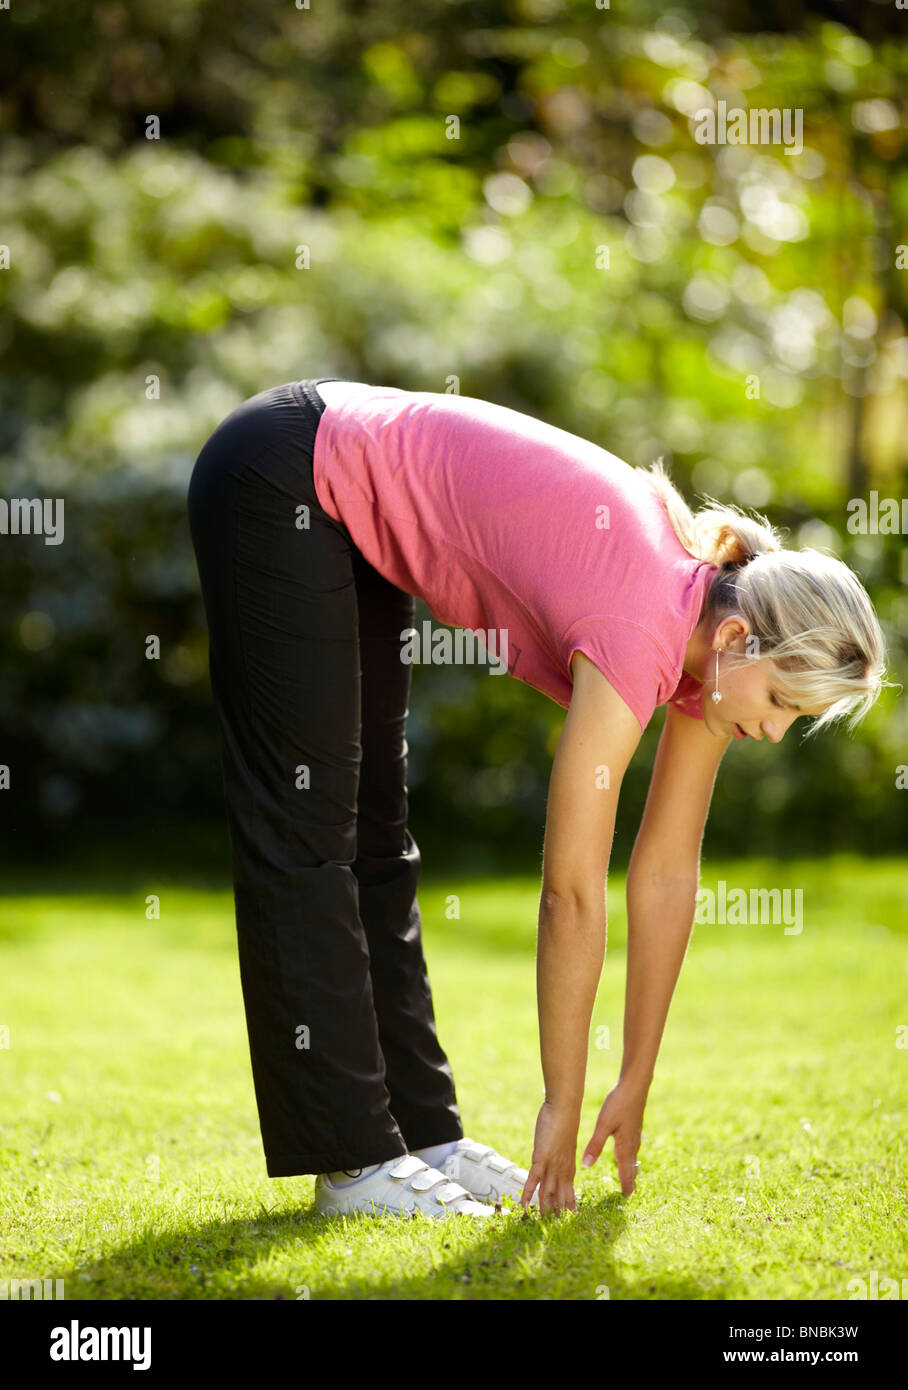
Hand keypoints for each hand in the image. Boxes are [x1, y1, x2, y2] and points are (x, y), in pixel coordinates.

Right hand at [521, 1100, 578, 1214]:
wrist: (565, 1108)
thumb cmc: (564, 1121)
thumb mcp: (564, 1143)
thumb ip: (560, 1154)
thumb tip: (557, 1159)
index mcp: (569, 1168)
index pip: (569, 1194)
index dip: (567, 1208)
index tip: (568, 1222)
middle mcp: (562, 1170)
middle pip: (559, 1198)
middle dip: (556, 1214)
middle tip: (554, 1231)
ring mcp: (551, 1165)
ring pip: (548, 1193)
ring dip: (543, 1209)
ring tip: (540, 1225)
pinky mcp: (540, 1158)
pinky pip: (534, 1180)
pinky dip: (528, 1193)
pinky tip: (524, 1205)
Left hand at [582, 1081, 645, 1194]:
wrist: (635, 1086)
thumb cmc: (619, 1104)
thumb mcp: (603, 1125)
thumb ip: (595, 1145)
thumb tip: (586, 1165)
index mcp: (625, 1147)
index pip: (626, 1172)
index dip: (626, 1185)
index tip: (626, 1198)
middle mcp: (633, 1144)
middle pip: (632, 1167)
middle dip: (630, 1180)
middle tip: (629, 1194)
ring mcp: (635, 1135)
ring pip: (633, 1157)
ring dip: (631, 1169)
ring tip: (629, 1177)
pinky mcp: (634, 1127)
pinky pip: (633, 1148)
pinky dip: (630, 1157)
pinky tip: (627, 1153)